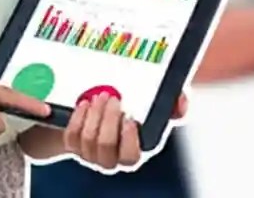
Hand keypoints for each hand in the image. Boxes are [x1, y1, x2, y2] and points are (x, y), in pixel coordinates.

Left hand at [63, 93, 189, 170]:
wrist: (107, 108)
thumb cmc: (138, 107)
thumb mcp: (160, 103)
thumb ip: (176, 102)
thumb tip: (181, 102)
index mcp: (135, 150)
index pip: (130, 157)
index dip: (128, 140)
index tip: (130, 117)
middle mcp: (113, 157)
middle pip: (105, 147)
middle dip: (108, 120)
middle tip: (112, 98)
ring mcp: (92, 153)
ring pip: (88, 141)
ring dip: (93, 116)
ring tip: (101, 96)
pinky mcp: (75, 145)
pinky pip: (72, 137)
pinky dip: (78, 118)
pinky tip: (86, 103)